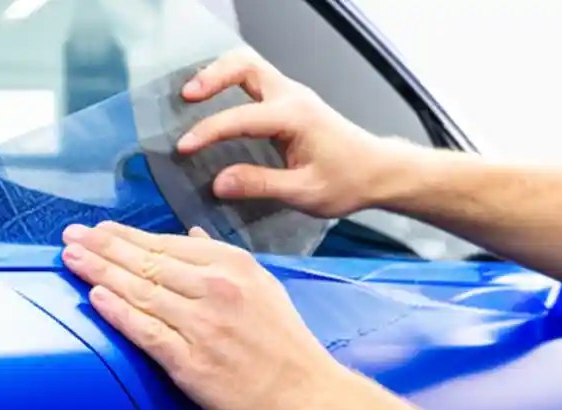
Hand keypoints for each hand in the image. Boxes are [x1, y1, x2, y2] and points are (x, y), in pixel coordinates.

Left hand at [61, 221, 348, 409]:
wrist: (307, 399)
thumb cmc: (285, 347)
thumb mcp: (262, 288)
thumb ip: (223, 260)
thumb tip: (191, 238)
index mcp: (233, 267)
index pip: (165, 245)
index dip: (125, 236)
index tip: (98, 230)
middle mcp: (216, 289)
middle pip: (146, 262)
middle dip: (102, 247)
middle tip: (70, 237)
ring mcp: (202, 326)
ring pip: (140, 291)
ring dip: (99, 273)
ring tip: (71, 259)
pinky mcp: (192, 362)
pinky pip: (146, 331)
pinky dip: (119, 312)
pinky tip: (95, 298)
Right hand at [178, 49, 398, 217]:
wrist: (376, 171)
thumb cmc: (347, 182)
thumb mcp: (304, 192)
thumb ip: (261, 185)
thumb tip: (219, 182)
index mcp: (295, 117)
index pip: (242, 118)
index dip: (210, 131)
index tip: (184, 147)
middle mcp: (292, 97)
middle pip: (245, 65)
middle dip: (212, 77)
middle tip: (187, 97)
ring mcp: (291, 95)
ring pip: (249, 66)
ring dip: (219, 74)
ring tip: (193, 95)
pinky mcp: (289, 101)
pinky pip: (254, 80)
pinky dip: (229, 82)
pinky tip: (213, 100)